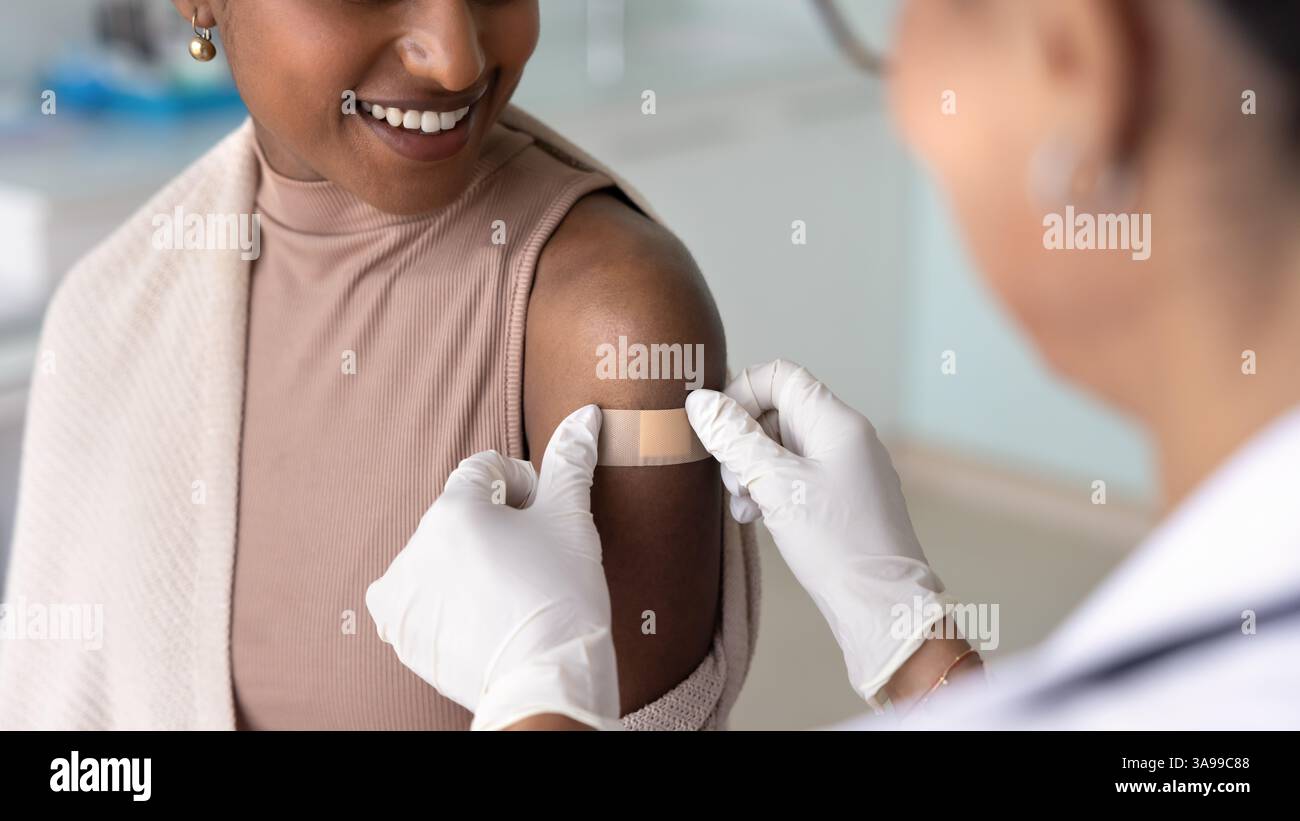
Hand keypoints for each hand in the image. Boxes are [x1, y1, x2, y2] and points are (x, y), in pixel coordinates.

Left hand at [365, 405, 621, 730]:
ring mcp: (403, 591)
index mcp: (454, 509)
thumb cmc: (563, 597)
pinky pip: (416, 596)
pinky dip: (441, 599)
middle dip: (496, 526)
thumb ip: (571, 461)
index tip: (542, 519)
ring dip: (469, 561)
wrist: (547, 681)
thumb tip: (584, 416)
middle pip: (460, 513)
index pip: (484, 470)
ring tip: (509, 592)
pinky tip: (478, 613)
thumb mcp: (572, 520)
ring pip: (440, 554)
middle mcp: (416, 544)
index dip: (520, 487)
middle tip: (534, 561)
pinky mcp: (400, 630)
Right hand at [686, 360, 951, 704]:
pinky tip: (761, 518)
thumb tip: (699, 401)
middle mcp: (846, 437)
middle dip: (743, 441)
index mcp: (836, 422)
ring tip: (746, 506)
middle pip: (777, 411)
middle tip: (733, 480)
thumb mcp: (774, 485)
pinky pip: (797, 476)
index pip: (780, 376)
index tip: (717, 431)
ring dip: (753, 470)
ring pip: (783, 447)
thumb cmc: (835, 543)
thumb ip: (734, 439)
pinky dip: (772, 490)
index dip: (741, 393)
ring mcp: (847, 468)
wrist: (883, 607)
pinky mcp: (844, 498)